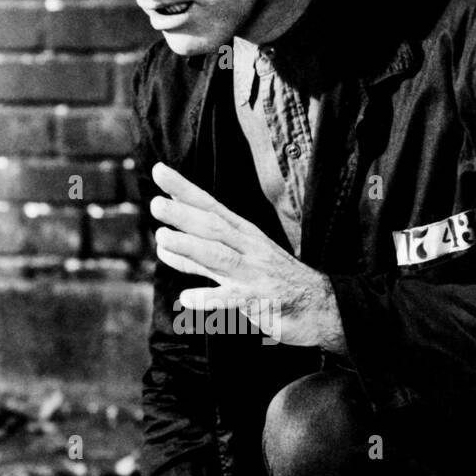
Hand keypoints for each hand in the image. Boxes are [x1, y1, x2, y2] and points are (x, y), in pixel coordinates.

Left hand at [150, 162, 347, 352]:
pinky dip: (209, 298)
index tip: (159, 171)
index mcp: (243, 233)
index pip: (210, 205)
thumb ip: (198, 251)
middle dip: (185, 214)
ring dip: (191, 247)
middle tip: (155, 204)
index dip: (185, 189)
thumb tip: (163, 239)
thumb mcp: (236, 258)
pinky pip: (230, 299)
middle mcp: (248, 248)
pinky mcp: (258, 301)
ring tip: (162, 239)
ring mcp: (253, 274)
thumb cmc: (273, 280)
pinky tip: (187, 298)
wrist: (319, 304)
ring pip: (220, 256)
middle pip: (213, 227)